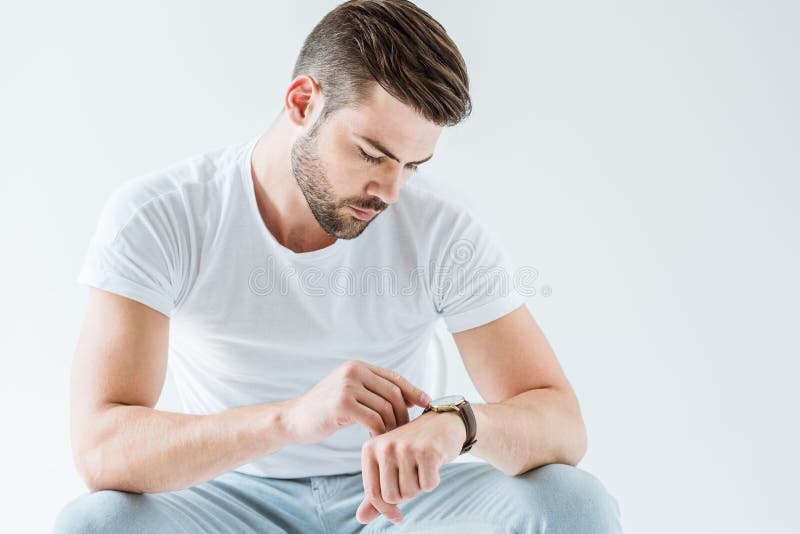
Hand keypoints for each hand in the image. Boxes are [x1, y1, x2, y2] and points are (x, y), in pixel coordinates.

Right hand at [284, 359, 430, 444]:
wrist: (294, 420)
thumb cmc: (325, 410)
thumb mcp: (350, 393)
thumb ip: (373, 391)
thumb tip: (408, 398)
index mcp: (357, 366)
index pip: (394, 377)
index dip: (412, 390)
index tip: (426, 403)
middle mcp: (353, 371)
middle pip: (393, 392)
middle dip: (404, 413)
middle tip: (406, 430)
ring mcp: (347, 386)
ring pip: (385, 408)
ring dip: (392, 426)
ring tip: (390, 438)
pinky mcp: (342, 404)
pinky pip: (373, 420)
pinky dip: (379, 433)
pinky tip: (376, 441)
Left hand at [356, 410, 466, 524]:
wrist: (442, 423)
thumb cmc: (413, 448)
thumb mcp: (390, 466)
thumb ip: (376, 493)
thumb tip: (361, 519)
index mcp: (370, 449)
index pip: (373, 493)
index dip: (385, 510)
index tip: (397, 516)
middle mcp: (385, 446)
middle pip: (391, 496)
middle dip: (406, 494)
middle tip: (413, 476)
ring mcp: (406, 447)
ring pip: (410, 492)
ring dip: (419, 487)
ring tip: (421, 467)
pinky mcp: (427, 451)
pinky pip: (428, 486)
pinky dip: (433, 481)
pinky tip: (433, 464)